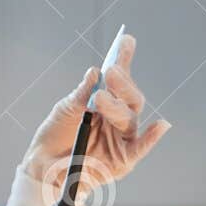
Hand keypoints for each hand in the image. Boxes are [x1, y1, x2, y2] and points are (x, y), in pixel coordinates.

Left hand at [21, 33, 171, 195]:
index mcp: (107, 100)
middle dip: (122, 84)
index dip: (124, 58)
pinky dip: (151, 138)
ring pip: (128, 118)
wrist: (44, 165)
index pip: (119, 78)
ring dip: (116, 107)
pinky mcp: (122, 161)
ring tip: (99, 99)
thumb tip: (94, 72)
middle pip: (129, 97)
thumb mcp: (66, 109)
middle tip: (110, 72)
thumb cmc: (57, 134)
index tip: (126, 39)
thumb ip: (81, 93)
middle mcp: (119, 117)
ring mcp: (122, 138)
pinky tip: (161, 125)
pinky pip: (140, 148)